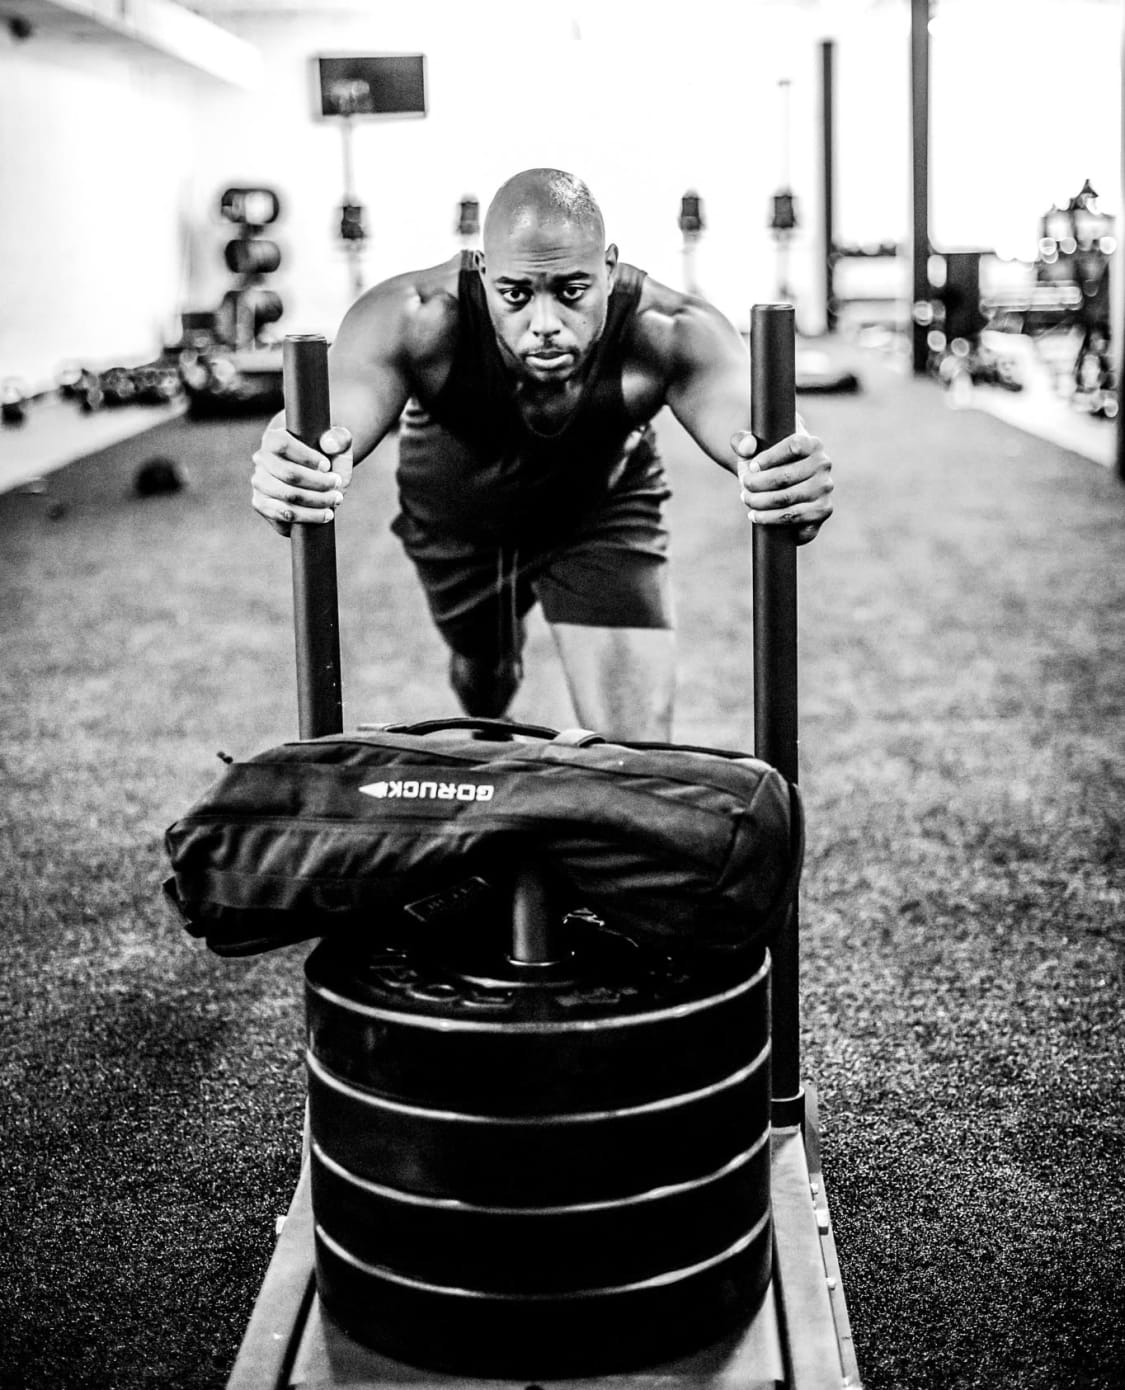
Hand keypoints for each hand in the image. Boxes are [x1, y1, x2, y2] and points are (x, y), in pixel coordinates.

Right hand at [251, 425, 353, 535]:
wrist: (317, 476)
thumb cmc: (326, 455)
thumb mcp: (337, 443)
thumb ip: (339, 438)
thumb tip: (330, 444)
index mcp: (273, 438)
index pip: (283, 444)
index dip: (307, 456)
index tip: (327, 466)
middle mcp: (261, 461)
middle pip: (289, 473)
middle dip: (318, 482)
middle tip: (338, 483)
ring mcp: (259, 484)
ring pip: (288, 496)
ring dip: (316, 500)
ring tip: (336, 499)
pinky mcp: (262, 505)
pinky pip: (281, 515)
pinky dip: (306, 517)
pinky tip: (325, 515)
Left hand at [731, 428, 833, 545]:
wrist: (777, 487)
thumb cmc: (764, 464)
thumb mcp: (751, 450)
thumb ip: (741, 441)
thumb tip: (747, 446)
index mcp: (812, 443)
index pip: (793, 447)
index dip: (769, 458)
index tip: (752, 466)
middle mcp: (823, 464)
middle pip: (785, 476)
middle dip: (758, 484)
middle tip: (744, 487)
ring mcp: (825, 489)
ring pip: (787, 498)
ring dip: (761, 502)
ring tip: (747, 500)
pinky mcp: (822, 511)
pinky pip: (795, 518)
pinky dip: (772, 519)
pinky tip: (757, 516)